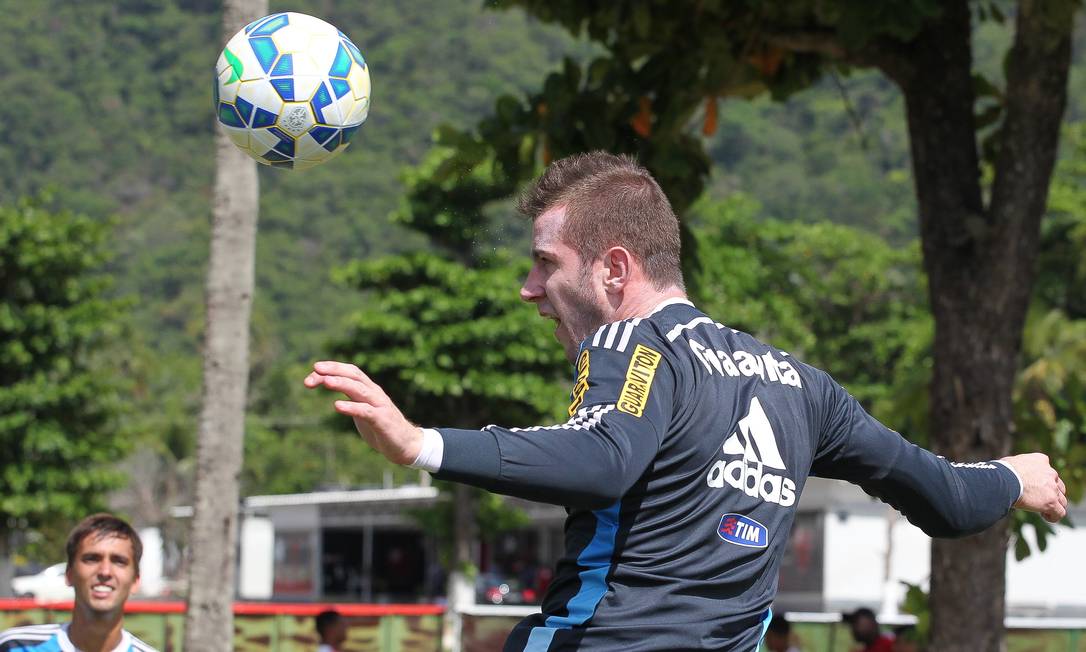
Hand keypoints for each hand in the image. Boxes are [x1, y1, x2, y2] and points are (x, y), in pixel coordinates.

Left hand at [303, 360, 422, 464]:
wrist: (406, 445)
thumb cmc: (381, 426)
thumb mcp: (362, 409)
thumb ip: (350, 397)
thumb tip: (329, 386)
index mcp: (369, 390)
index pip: (351, 372)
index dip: (333, 368)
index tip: (313, 372)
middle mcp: (375, 393)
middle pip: (354, 375)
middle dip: (334, 370)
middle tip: (315, 369)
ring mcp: (379, 406)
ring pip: (360, 390)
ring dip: (342, 383)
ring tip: (326, 381)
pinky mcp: (382, 421)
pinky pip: (366, 411)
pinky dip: (351, 407)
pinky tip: (337, 405)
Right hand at [1000, 453, 1066, 522]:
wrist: (1003, 481)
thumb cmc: (1001, 472)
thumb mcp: (1011, 462)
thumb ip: (1018, 467)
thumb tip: (1008, 472)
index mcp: (1040, 460)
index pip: (1048, 471)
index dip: (1042, 481)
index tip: (1034, 487)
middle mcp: (1050, 472)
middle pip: (1057, 486)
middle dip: (1050, 493)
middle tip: (1039, 500)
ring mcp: (1052, 487)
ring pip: (1061, 500)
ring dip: (1054, 505)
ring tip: (1043, 510)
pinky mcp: (1051, 501)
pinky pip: (1060, 512)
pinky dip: (1054, 516)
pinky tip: (1045, 516)